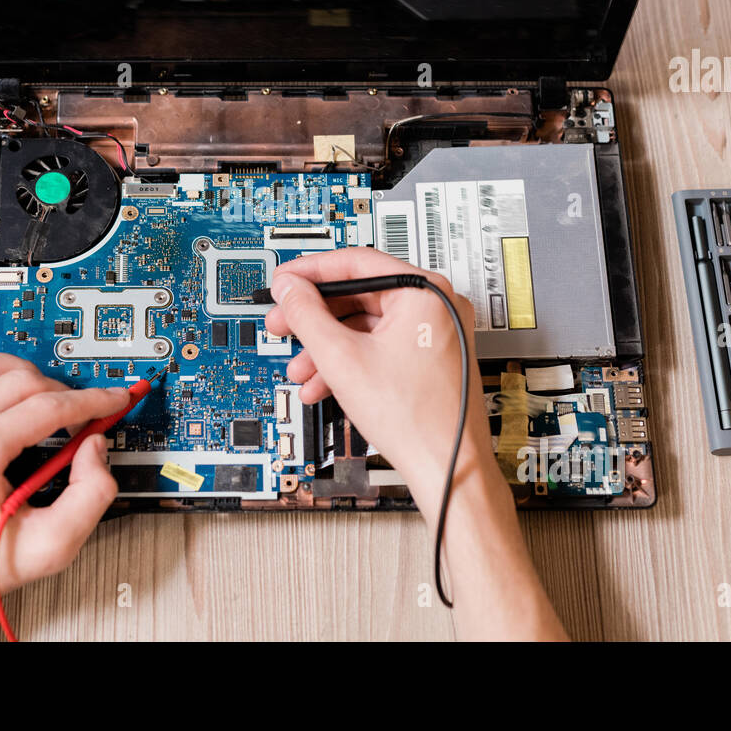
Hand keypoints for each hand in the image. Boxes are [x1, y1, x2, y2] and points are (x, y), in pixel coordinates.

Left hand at [0, 350, 126, 639]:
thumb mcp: (49, 547)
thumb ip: (91, 496)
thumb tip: (95, 451)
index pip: (48, 406)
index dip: (92, 400)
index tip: (113, 400)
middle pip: (22, 381)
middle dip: (66, 392)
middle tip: (89, 414)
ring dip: (25, 375)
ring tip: (49, 400)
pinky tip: (11, 402)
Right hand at [262, 247, 489, 519]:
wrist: (447, 468)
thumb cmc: (417, 419)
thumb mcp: (342, 358)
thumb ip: (307, 315)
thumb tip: (289, 289)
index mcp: (425, 291)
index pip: (356, 262)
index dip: (310, 273)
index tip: (284, 284)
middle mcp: (437, 305)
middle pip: (359, 295)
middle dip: (314, 319)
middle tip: (283, 325)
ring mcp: (436, 332)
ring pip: (366, 326)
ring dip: (327, 346)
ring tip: (300, 369)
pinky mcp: (430, 358)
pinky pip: (381, 347)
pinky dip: (350, 362)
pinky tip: (323, 385)